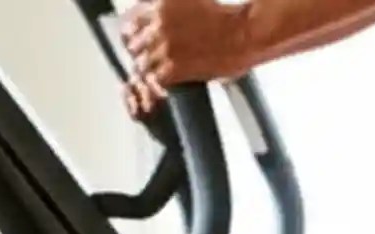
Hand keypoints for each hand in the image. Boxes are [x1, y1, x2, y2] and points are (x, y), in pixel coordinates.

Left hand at [120, 0, 252, 114]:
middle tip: (145, 58)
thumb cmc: (225, 17)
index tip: (135, 38)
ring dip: (148, 69)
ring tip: (156, 72)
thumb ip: (170, 5)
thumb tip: (155, 9)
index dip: (133, 32)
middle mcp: (158, 25)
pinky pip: (154, 79)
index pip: (131, 21)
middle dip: (139, 51)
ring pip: (141, 62)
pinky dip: (158, 83)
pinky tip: (164, 84)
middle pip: (132, 43)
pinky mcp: (174, 68)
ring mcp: (165, 48)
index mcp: (161, 4)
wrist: (243, 34)